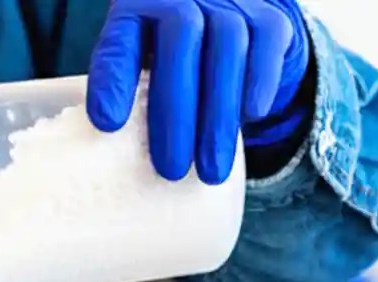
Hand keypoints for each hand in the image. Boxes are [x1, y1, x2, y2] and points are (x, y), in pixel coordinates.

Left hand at [86, 0, 310, 184]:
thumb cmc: (173, 53)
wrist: (237, 15)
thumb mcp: (142, 60)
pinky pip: (266, 44)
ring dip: (217, 116)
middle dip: (174, 113)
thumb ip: (129, 88)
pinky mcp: (269, 14)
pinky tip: (250, 118)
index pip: (120, 40)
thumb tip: (116, 150)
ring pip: (226, 49)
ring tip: (209, 170)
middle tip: (170, 169)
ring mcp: (229, 1)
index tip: (107, 124)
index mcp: (137, 8)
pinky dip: (258, 82)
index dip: (113, 80)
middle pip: (179, 45)